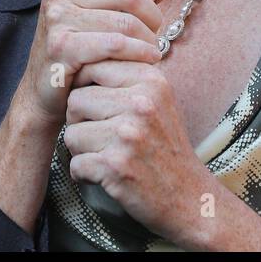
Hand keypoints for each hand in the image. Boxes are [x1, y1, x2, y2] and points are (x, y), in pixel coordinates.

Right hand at [16, 0, 171, 126]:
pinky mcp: (62, 46)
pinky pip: (116, 45)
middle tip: (154, 32)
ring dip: (148, 39)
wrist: (46, 88)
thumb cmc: (80, 47)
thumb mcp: (105, 12)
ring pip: (126, 22)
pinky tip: (147, 60)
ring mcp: (57, 18)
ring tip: (151, 50)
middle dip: (151, 15)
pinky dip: (139, 53)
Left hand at [63, 59, 213, 245]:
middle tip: (103, 137)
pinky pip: (75, 163)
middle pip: (75, 100)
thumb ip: (125, 78)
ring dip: (82, 150)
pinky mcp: (116, 166)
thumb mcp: (157, 100)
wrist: (189, 197)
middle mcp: (141, 103)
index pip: (92, 67)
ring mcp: (128, 135)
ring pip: (71, 133)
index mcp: (150, 80)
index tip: (99, 108)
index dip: (86, 88)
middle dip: (80, 122)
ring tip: (107, 155)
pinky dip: (85, 174)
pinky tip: (106, 175)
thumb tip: (78, 63)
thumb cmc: (165, 147)